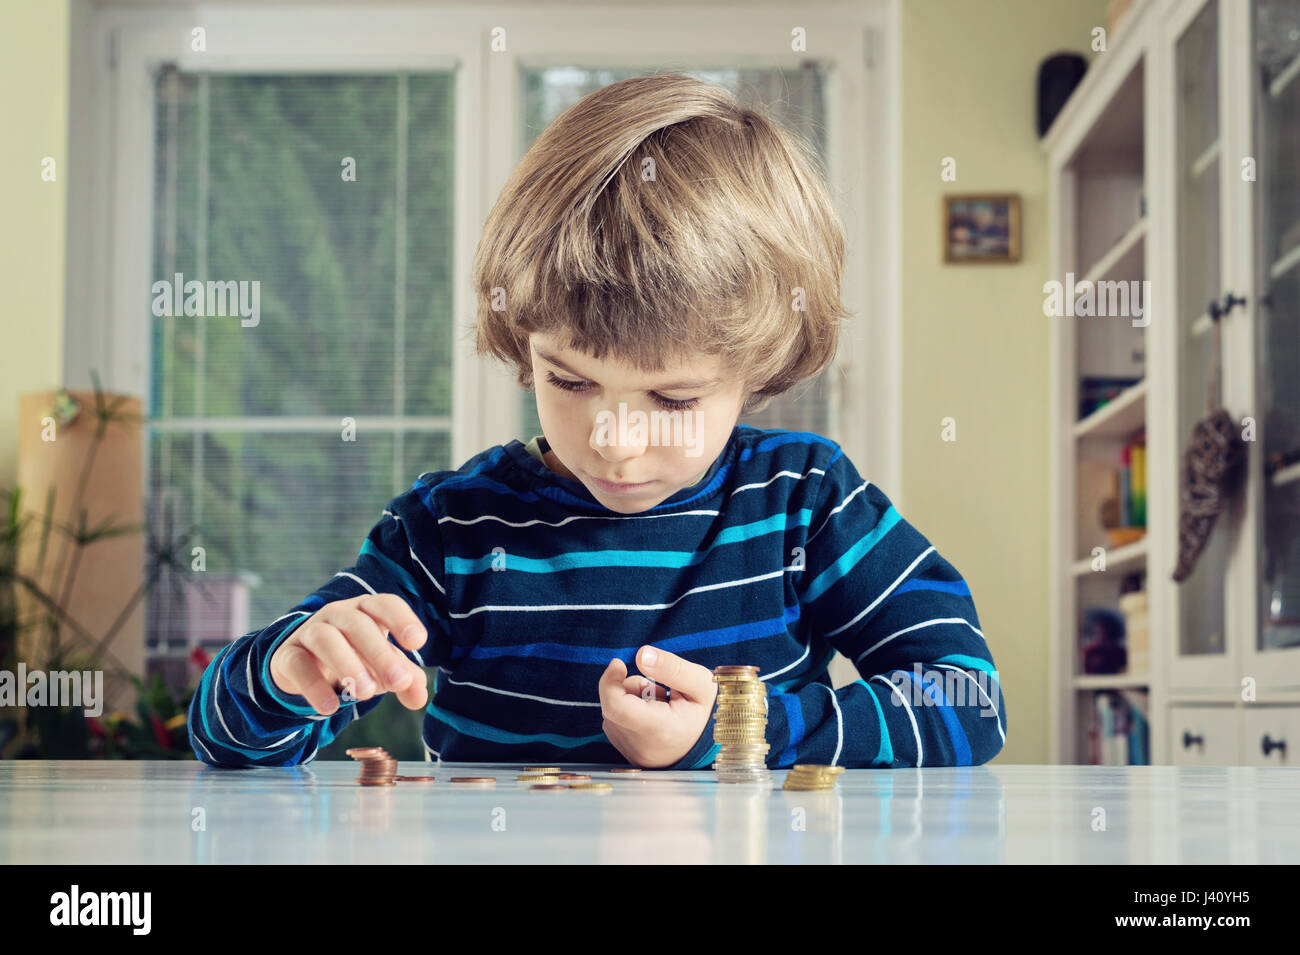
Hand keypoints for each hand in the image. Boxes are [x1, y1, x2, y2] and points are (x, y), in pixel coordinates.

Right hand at [268, 593, 428, 715]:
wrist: (303, 665)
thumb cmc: (354, 657)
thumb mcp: (382, 667)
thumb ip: (405, 680)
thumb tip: (419, 698)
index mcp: (366, 610)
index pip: (385, 604)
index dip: (402, 619)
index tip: (418, 643)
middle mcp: (338, 614)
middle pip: (358, 624)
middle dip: (380, 653)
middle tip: (397, 682)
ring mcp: (310, 631)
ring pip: (326, 639)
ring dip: (348, 664)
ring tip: (366, 694)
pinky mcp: (288, 654)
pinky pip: (298, 665)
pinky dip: (314, 686)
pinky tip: (330, 707)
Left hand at [598, 646, 717, 768]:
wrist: (716, 742)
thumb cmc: (708, 711)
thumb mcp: (701, 683)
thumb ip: (672, 667)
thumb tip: (641, 655)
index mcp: (661, 730)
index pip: (616, 706)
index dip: (609, 681)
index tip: (618, 663)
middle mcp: (643, 748)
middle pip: (613, 707)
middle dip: (629, 688)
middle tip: (659, 689)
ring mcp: (635, 755)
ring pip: (611, 716)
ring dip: (629, 701)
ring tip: (659, 704)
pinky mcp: (630, 756)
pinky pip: (615, 727)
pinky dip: (627, 715)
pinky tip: (651, 716)